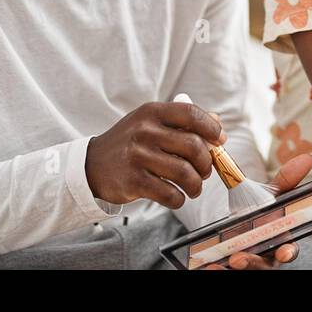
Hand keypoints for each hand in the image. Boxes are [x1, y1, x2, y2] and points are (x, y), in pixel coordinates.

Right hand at [84, 100, 225, 208]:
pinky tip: (177, 197)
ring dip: (196, 185)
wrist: (91, 166)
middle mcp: (144, 131)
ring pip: (185, 173)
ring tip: (194, 187)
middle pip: (193, 146)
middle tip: (205, 171)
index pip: (191, 114)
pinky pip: (170, 194)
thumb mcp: (150, 123)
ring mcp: (137, 156)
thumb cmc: (130, 143)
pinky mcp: (133, 181)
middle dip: (206, 162)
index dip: (211, 128)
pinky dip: (180, 199)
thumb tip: (217, 121)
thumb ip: (181, 121)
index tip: (220, 141)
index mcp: (151, 112)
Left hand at [203, 153, 311, 269]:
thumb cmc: (259, 216)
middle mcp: (267, 258)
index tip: (284, 253)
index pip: (289, 251)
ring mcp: (249, 267)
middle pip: (264, 266)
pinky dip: (218, 271)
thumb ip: (287, 181)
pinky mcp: (230, 270)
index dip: (288, 252)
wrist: (233, 231)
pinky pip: (225, 273)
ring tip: (222, 262)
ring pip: (246, 271)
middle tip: (239, 259)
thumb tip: (308, 157)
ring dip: (236, 268)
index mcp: (281, 241)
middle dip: (253, 263)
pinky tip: (209, 266)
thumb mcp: (271, 198)